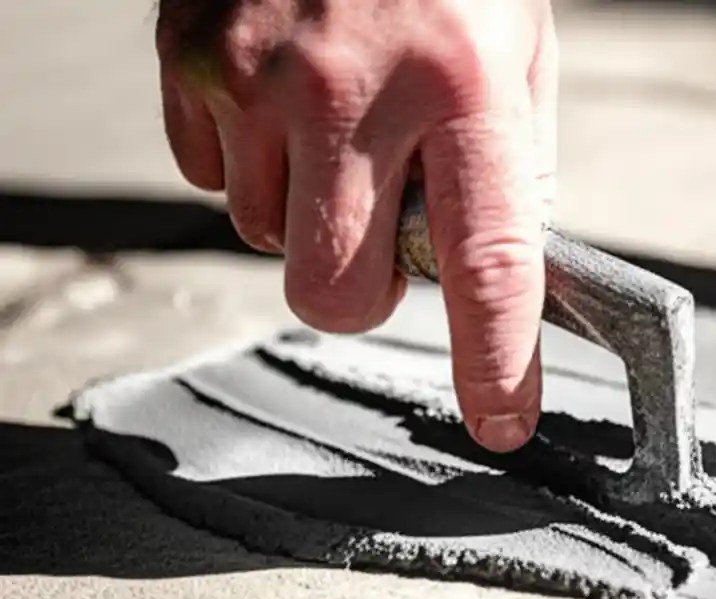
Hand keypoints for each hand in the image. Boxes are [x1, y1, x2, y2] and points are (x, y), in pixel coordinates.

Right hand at [155, 0, 557, 451]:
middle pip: (334, 290)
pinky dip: (250, 162)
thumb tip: (497, 274)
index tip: (502, 422)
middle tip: (385, 231)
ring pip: (263, 237)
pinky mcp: (188, 55)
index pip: (486, 261)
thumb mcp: (519, 51)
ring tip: (336, 125)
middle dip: (361, 291)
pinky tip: (284, 98)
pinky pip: (209, 177)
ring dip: (306, 213)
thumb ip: (508, 166)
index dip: (494, 362)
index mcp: (464, 85)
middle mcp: (351, 87)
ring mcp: (254, 72)